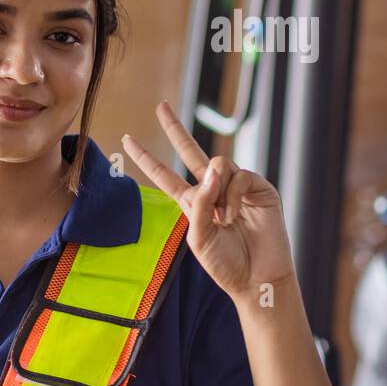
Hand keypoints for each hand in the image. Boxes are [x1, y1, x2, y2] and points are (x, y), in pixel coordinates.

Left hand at [121, 101, 294, 298]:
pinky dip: (232, 196)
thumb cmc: (226, 264)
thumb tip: (211, 172)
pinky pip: (240, 175)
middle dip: (175, 128)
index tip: (128, 140)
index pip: (165, 175)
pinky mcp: (259, 188)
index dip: (147, 158)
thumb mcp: (199, 240)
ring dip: (217, 192)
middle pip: (190, 150)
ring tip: (224, 220)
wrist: (258, 279)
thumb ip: (198, 206)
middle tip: (160, 105)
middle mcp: (212, 190)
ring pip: (219, 163)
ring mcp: (236, 187)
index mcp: (192, 203)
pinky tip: (234, 216)